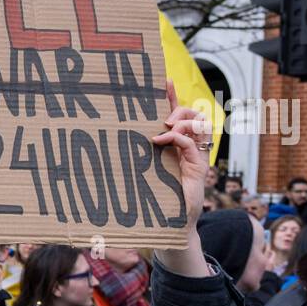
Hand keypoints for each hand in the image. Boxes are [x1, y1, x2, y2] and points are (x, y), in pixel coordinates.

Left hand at [152, 81, 211, 276]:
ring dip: (182, 121)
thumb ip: (134, 156)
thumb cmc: (155, 200)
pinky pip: (191, 144)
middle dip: (180, 108)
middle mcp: (189, 148)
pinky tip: (161, 140)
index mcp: (176, 145)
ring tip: (165, 128)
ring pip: (198, 124)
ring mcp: (195, 157)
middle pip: (193, 114)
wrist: (171, 225)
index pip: (178, 114)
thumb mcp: (142, 172)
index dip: (172, 96)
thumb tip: (108, 140)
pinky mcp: (198, 168)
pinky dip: (177, 138)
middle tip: (164, 119)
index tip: (164, 80)